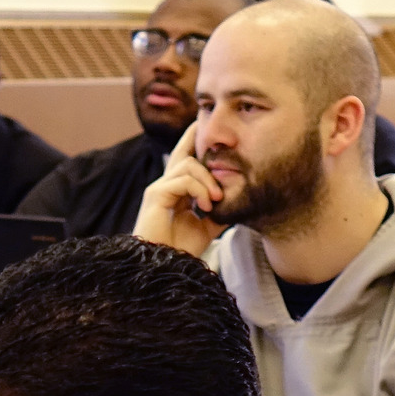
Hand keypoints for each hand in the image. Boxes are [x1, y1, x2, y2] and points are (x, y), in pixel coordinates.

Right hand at [133, 121, 224, 257]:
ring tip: (216, 200)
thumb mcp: (209, 226)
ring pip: (188, 165)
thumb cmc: (182, 250)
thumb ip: (220, 210)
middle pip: (183, 152)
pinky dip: (199, 190)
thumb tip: (239, 199)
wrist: (167, 268)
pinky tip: (207, 206)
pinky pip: (182, 179)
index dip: (196, 142)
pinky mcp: (155, 194)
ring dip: (208, 180)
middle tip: (221, 149)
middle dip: (199, 140)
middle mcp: (166, 185)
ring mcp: (159, 188)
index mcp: (177, 191)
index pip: (187, 159)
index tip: (208, 127)